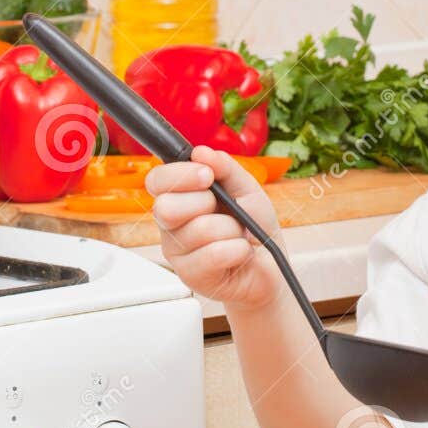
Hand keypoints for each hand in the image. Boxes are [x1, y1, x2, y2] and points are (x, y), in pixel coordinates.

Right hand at [148, 145, 282, 312]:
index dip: (178, 175)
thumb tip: (201, 152)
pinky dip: (237, 249)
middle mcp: (172, 224)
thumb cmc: (254, 228)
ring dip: (230, 230)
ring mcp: (178, 252)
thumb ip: (225, 167)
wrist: (270, 267)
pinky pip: (212, 254)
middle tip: (223, 211)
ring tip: (237, 236)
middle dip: (204, 204)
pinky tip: (240, 253)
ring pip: (198, 229)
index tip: (207, 176)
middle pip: (165, 207)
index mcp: (179, 197)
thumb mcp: (246, 188)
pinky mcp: (191, 275)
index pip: (157, 180)